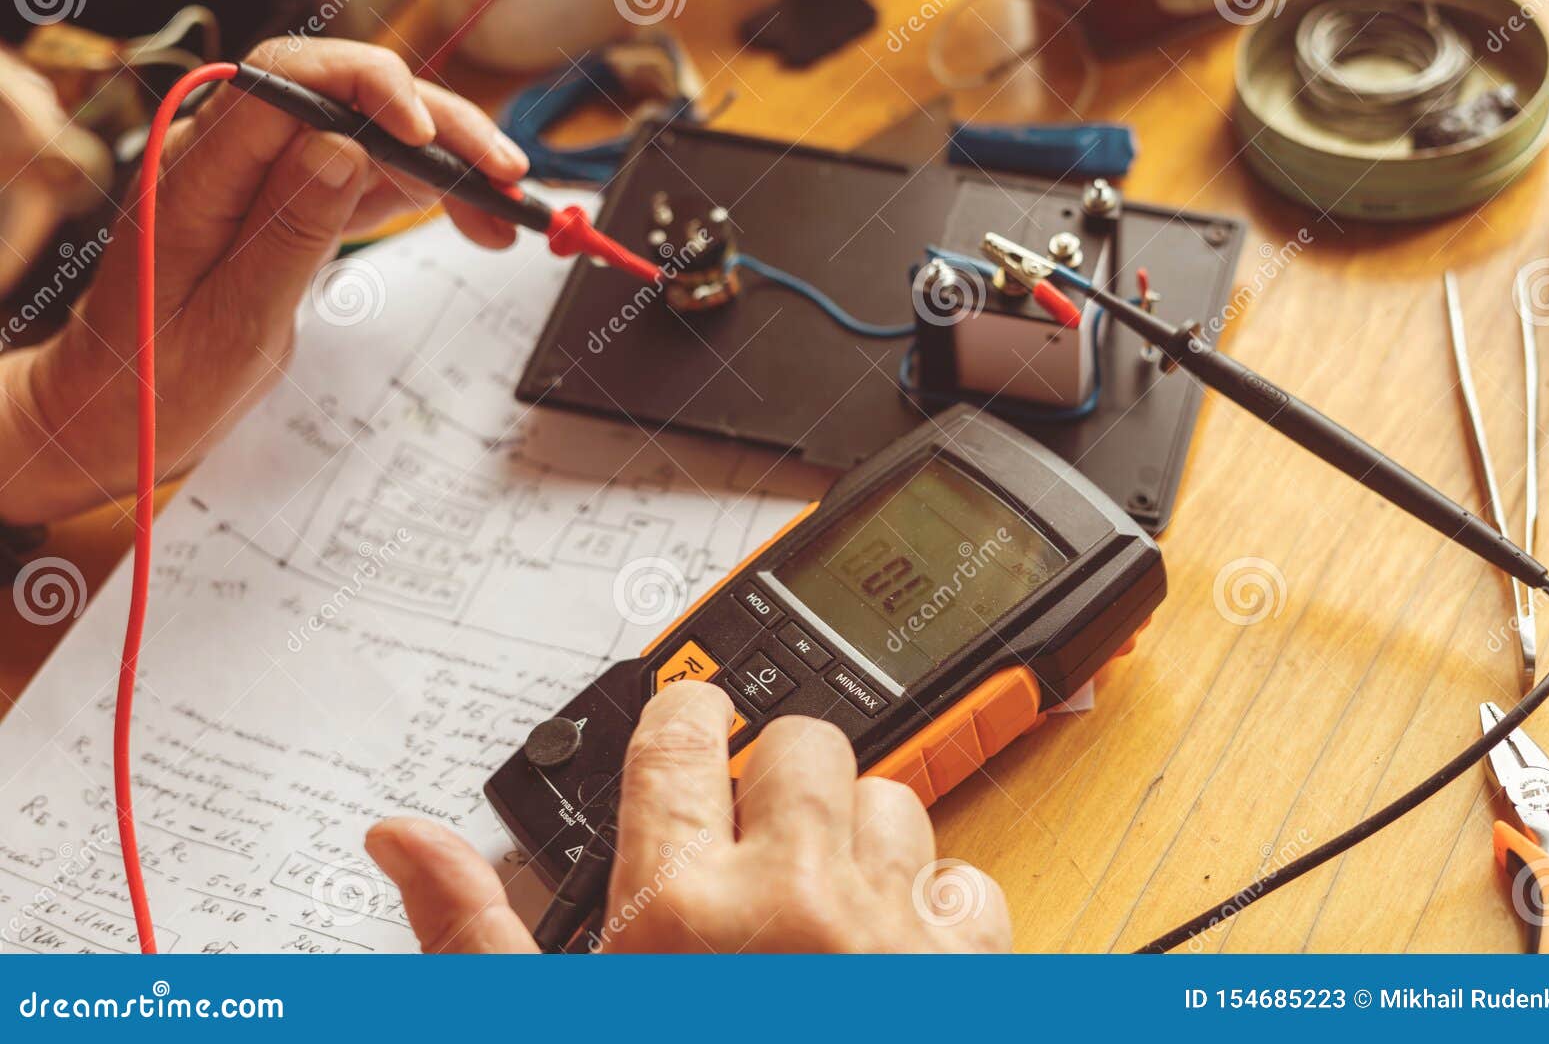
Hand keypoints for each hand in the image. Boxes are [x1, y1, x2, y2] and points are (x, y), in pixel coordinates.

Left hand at [0, 37, 529, 522]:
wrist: (117, 413)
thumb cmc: (156, 380)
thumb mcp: (230, 322)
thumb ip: (286, 229)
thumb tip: (340, 147)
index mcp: (196, 172)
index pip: (287, 80)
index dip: (367, 85)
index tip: (428, 131)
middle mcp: (230, 156)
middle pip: (347, 97)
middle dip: (436, 124)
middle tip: (505, 174)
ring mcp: (264, 177)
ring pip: (372, 134)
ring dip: (446, 161)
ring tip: (509, 207)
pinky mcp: (291, 203)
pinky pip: (369, 177)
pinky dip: (427, 194)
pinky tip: (475, 220)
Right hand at [367, 681, 1011, 952]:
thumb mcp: (556, 1030)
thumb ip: (474, 935)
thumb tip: (405, 839)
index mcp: (678, 918)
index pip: (679, 738)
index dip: (682, 712)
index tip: (690, 715)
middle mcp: (794, 906)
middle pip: (802, 746)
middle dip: (774, 775)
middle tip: (752, 829)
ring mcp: (889, 939)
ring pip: (890, 799)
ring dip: (856, 834)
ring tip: (817, 901)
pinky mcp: (965, 980)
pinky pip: (968, 883)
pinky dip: (934, 903)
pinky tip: (890, 950)